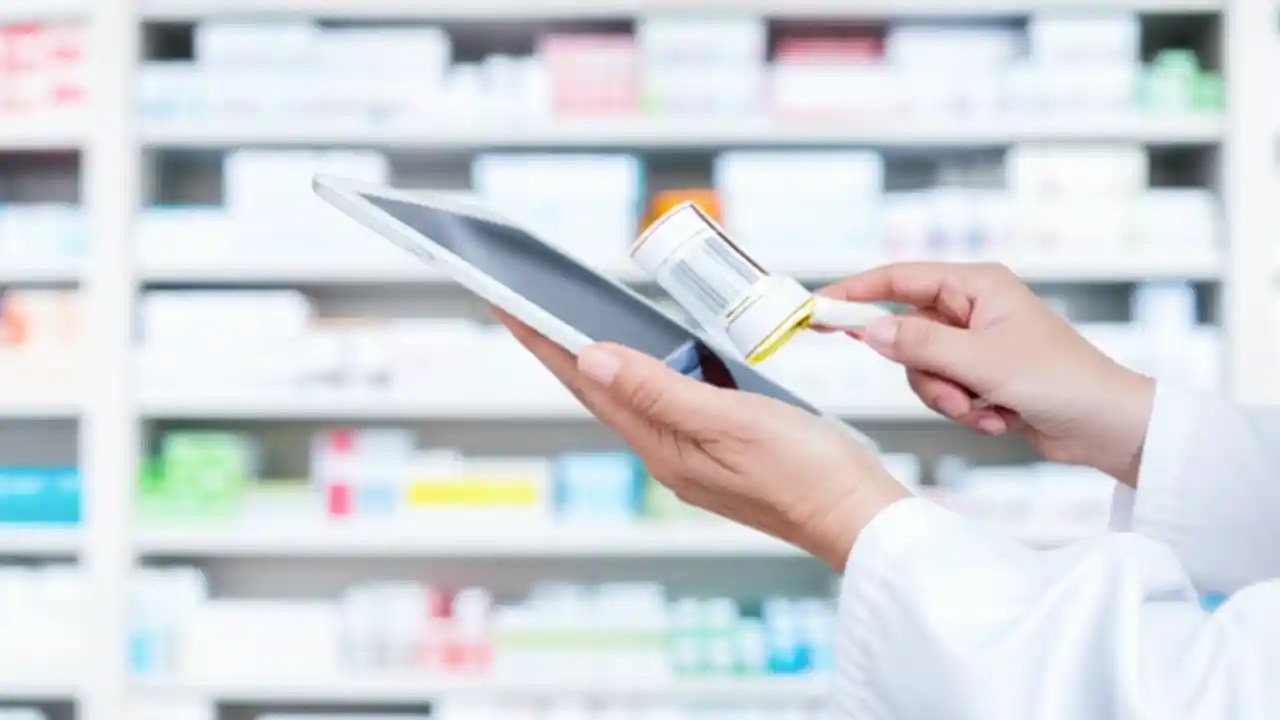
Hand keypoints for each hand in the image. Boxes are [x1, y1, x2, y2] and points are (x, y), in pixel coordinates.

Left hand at [493, 310, 908, 570]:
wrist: (860, 516)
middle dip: (559, 347)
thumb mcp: (732, 421)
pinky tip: (646, 357)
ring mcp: (692, 455)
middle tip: (523, 306)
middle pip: (600, 391)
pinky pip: (666, 403)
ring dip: (597, 359)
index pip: (588, 385)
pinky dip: (644, 373)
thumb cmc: (809, 472)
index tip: (507, 304)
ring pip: (631, 396)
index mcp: (663, 448)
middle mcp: (668, 455)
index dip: (546, 342)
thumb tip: (593, 357)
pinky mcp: (719, 450)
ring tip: (566, 324)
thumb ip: (660, 391)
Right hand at [822, 262, 1154, 485]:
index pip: (899, 279)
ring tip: (987, 409)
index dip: (855, 292)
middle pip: (906, 334)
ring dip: (948, 398)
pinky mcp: (981, 376)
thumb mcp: (981, 361)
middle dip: (926, 373)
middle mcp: (973, 309)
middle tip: (956, 392)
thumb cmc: (1060, 380)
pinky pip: (944, 391)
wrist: (1107, 426)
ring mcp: (976, 344)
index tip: (817, 308)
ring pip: (921, 369)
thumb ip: (918, 343)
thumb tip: (869, 330)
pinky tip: (1000, 417)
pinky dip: (965, 410)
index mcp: (977, 285)